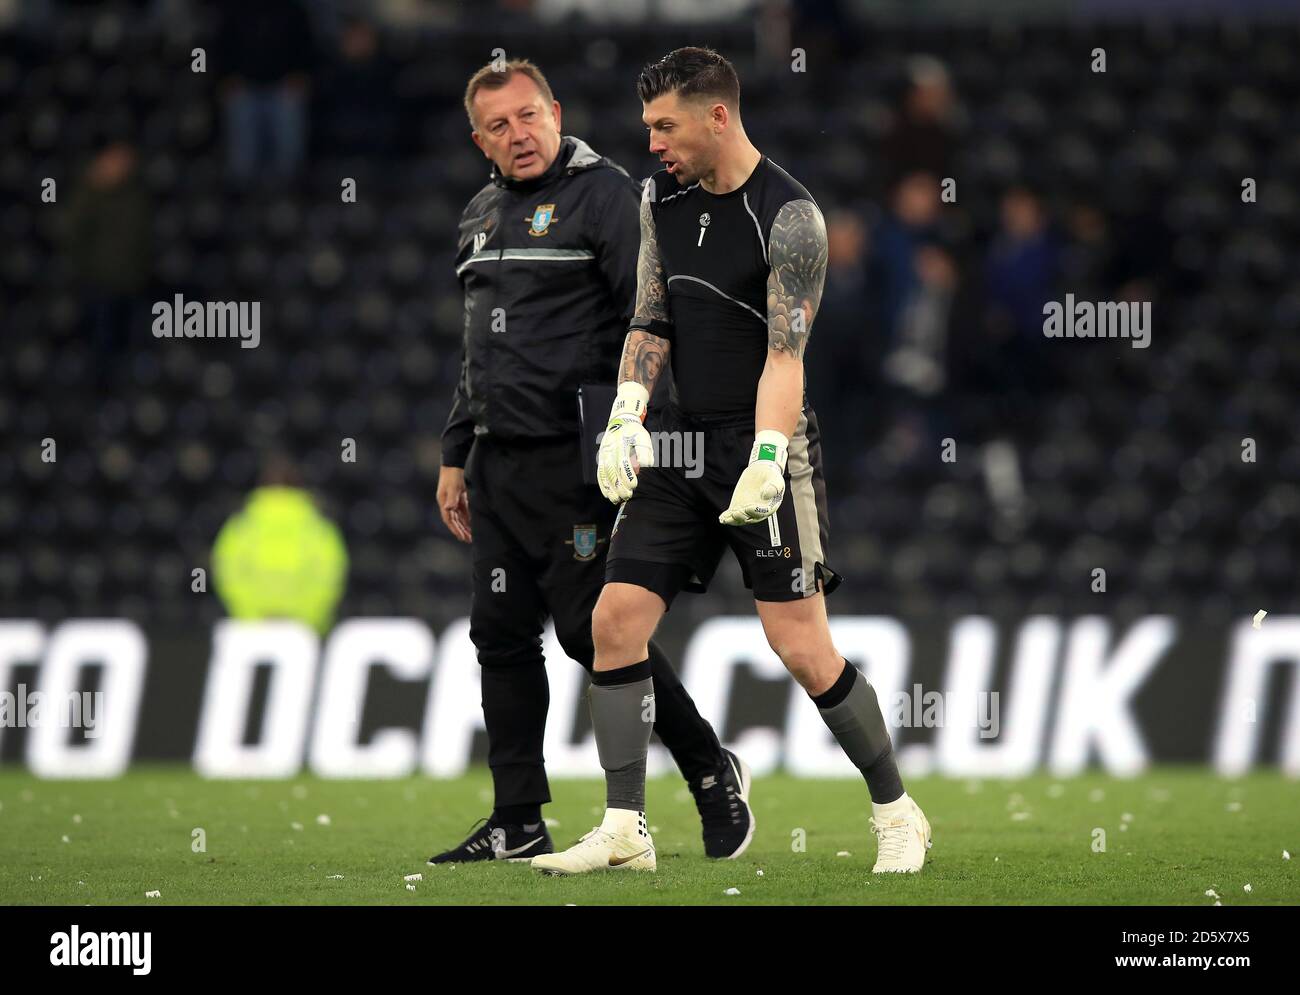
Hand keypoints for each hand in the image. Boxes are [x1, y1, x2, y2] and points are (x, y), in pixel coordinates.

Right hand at [437, 465, 471, 542]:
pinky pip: (464, 512)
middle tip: (468, 540)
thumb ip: (451, 498)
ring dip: (464, 526)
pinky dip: (467, 519)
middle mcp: (448, 504)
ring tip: (471, 536)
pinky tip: (472, 525)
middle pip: (454, 521)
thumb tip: (448, 508)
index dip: (455, 529)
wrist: (455, 464)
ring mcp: (454, 502)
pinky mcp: (460, 499)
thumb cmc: (452, 475)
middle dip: (461, 531)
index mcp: (444, 502)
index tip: (461, 537)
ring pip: (459, 518)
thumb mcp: (452, 486)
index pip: (449, 519)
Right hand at [596, 382, 651, 503]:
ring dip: (611, 489)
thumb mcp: (644, 438)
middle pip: (613, 471)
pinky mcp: (601, 459)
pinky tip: (608, 495)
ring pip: (605, 474)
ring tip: (617, 499)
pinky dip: (603, 486)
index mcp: (622, 443)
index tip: (634, 485)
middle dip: (620, 486)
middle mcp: (610, 449)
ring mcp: (604, 455)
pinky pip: (600, 474)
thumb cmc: (635, 432)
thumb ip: (645, 453)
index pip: (623, 463)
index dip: (628, 476)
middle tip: (628, 496)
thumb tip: (643, 467)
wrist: (621, 421)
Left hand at [719, 430, 788, 524]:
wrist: (760, 472)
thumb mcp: (775, 479)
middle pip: (750, 518)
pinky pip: (732, 515)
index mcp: (770, 507)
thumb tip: (766, 495)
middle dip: (742, 517)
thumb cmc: (770, 476)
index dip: (756, 512)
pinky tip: (722, 518)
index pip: (763, 512)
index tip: (749, 508)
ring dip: (733, 519)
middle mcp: (758, 512)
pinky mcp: (738, 507)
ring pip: (740, 518)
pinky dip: (727, 517)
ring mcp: (747, 510)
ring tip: (726, 518)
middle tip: (735, 513)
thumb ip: (774, 487)